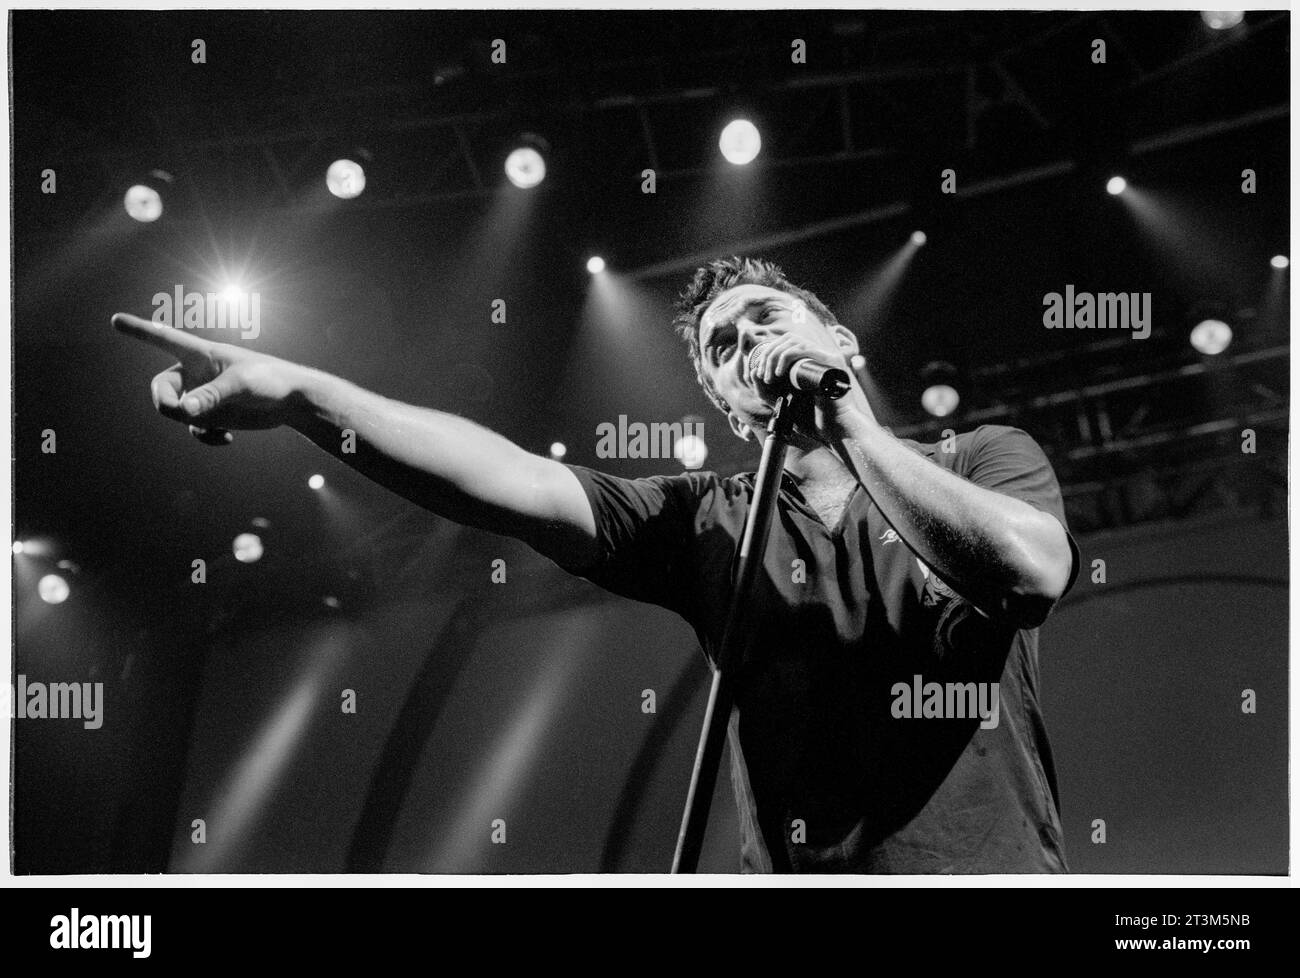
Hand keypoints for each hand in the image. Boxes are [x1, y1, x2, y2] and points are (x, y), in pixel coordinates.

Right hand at [113, 312, 304, 445]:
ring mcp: (204, 395)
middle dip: (165, 404)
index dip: (140, 330)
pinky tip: (226, 440)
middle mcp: (197, 374)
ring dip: (191, 423)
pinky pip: (194, 428)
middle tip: (179, 413)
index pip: (165, 339)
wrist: (293, 401)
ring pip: (177, 412)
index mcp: (202, 355)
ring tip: (217, 428)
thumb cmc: (270, 381)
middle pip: (161, 389)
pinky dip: (205, 436)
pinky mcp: (214, 414)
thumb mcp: (241, 385)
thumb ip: (211, 396)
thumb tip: (184, 410)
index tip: (115, 319)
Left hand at [746, 334, 875, 439]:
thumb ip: (765, 390)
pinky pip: (803, 348)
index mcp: (811, 361)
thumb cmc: (813, 420)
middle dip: (769, 354)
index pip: (786, 344)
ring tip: (768, 376)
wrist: (835, 429)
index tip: (759, 373)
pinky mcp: (831, 360)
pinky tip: (779, 373)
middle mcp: (820, 356)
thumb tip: (752, 371)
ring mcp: (827, 356)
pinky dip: (786, 357)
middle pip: (788, 338)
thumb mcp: (782, 402)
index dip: (769, 353)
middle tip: (761, 373)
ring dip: (774, 356)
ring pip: (793, 341)